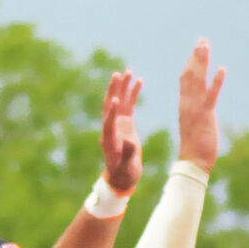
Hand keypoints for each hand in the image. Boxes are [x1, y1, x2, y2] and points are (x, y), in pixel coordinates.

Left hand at [100, 69, 143, 195]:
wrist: (123, 175)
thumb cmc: (124, 173)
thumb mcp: (126, 167)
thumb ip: (128, 154)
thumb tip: (129, 141)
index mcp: (108, 139)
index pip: (108, 122)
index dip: (112, 112)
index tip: (117, 100)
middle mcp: (111, 128)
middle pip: (110, 106)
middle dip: (114, 91)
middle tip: (117, 75)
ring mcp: (118, 124)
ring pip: (120, 102)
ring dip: (123, 87)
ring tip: (128, 72)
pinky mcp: (125, 123)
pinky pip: (129, 105)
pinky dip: (133, 94)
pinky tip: (139, 81)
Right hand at [176, 39, 224, 172]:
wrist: (193, 162)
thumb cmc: (195, 147)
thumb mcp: (194, 125)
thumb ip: (196, 113)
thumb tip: (201, 107)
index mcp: (184, 105)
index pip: (185, 79)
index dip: (191, 63)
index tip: (196, 50)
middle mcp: (187, 103)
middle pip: (190, 74)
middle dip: (196, 56)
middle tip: (202, 40)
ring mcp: (196, 108)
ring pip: (197, 80)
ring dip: (202, 61)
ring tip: (205, 45)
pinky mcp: (205, 116)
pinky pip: (211, 96)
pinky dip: (216, 82)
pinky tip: (222, 69)